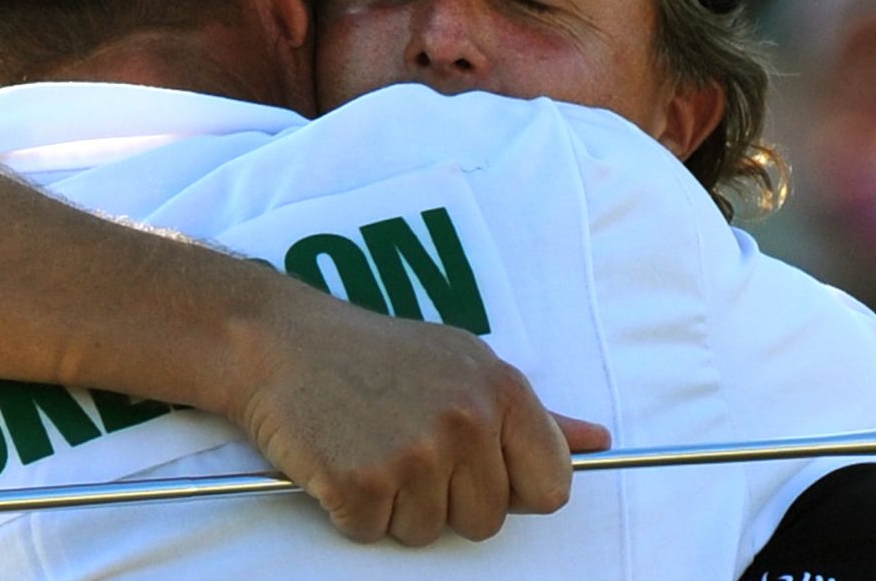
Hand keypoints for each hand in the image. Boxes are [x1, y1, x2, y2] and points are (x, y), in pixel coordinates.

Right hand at [226, 288, 609, 545]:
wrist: (279, 342)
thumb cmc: (374, 354)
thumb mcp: (462, 363)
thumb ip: (531, 414)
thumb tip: (596, 442)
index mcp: (502, 390)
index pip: (552, 487)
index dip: (512, 488)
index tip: (476, 467)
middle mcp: (466, 419)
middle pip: (486, 520)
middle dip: (446, 499)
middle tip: (405, 446)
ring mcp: (414, 453)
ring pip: (428, 533)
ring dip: (396, 505)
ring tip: (370, 444)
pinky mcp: (360, 482)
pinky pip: (373, 533)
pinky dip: (351, 509)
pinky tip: (340, 457)